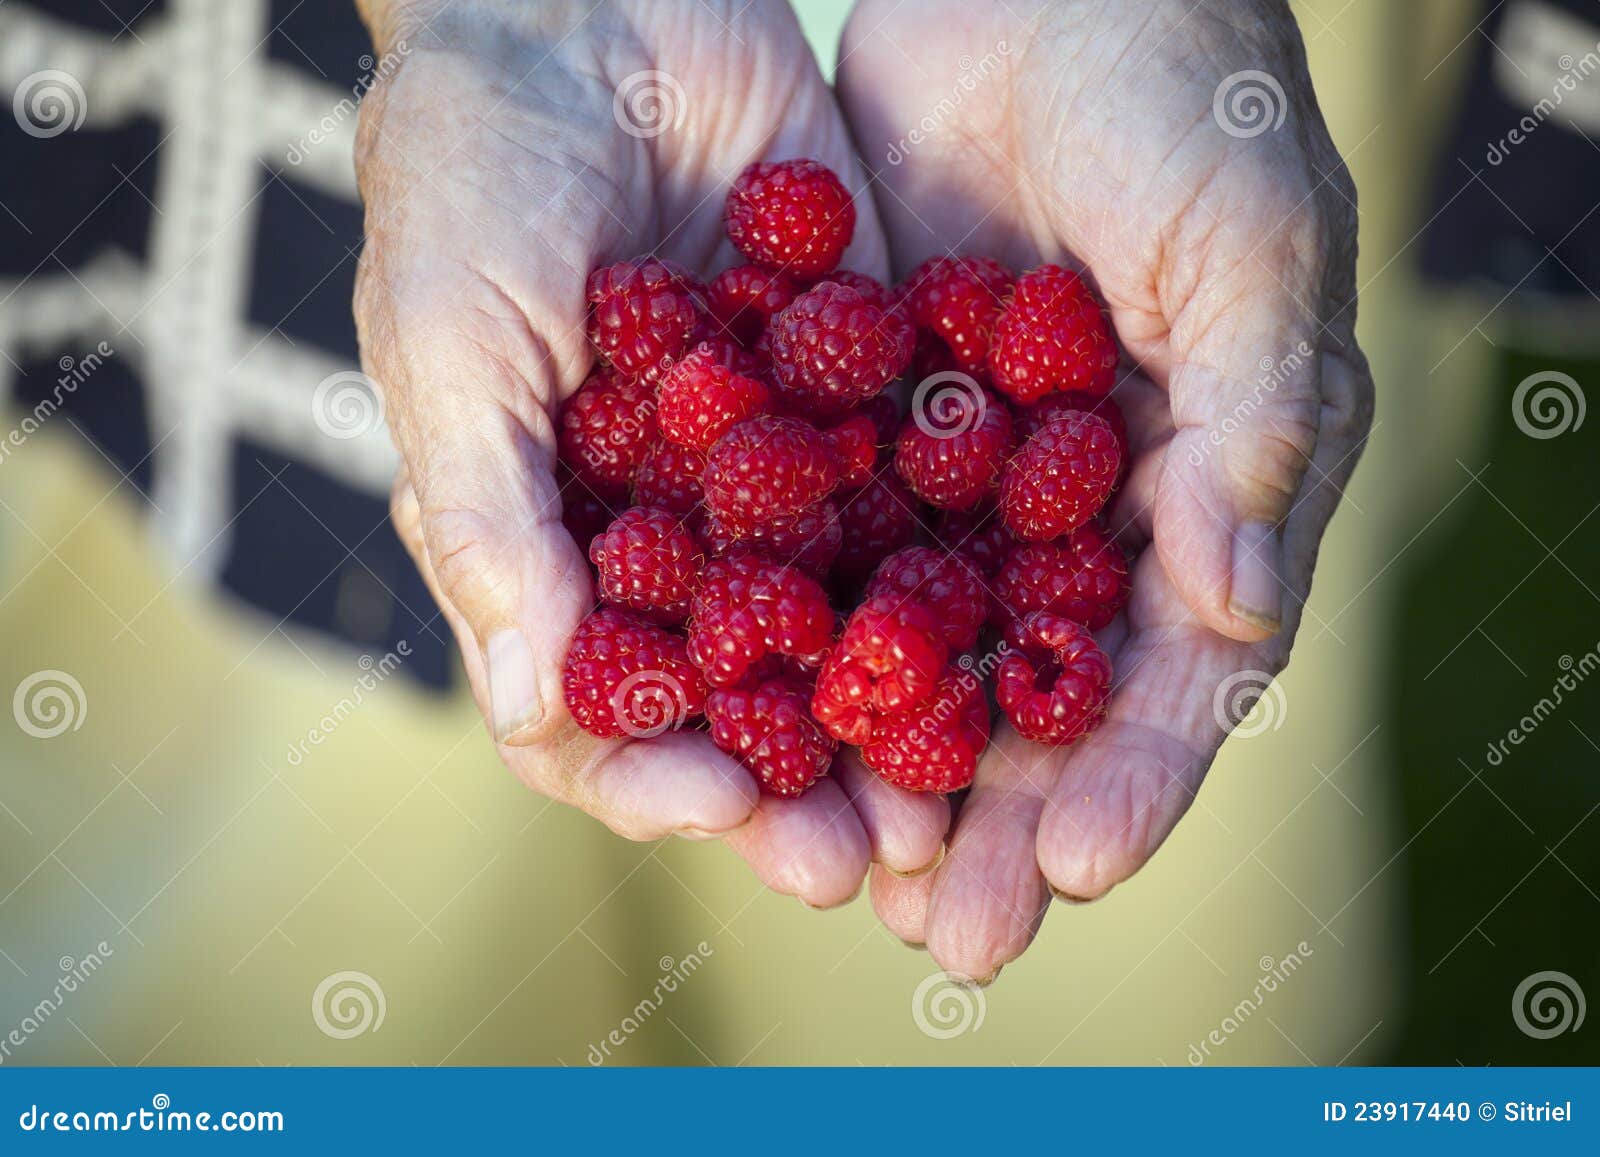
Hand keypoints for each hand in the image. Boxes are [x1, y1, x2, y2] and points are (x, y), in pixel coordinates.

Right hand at [354, 0, 947, 903]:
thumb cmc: (470, 165)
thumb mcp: (449, 341)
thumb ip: (486, 518)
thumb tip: (530, 702)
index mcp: (549, 539)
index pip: (593, 709)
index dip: (655, 775)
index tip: (729, 808)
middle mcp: (663, 527)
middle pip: (737, 697)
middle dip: (802, 782)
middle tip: (880, 856)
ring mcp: (761, 469)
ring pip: (837, 626)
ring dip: (894, 712)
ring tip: (965, 782)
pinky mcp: (851, 393)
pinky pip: (904, 500)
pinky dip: (953, 568)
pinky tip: (1020, 622)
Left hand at [839, 0, 1373, 976]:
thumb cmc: (1185, 96)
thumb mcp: (1246, 249)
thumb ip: (1254, 425)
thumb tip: (1230, 602)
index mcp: (1205, 483)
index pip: (1177, 665)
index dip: (1135, 772)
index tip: (1080, 871)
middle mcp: (1086, 504)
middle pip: (1042, 690)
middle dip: (1000, 814)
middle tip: (953, 934)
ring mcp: (970, 473)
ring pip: (926, 647)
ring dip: (889, 759)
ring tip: (842, 871)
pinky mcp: (867, 421)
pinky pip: (829, 547)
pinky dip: (796, 635)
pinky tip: (752, 716)